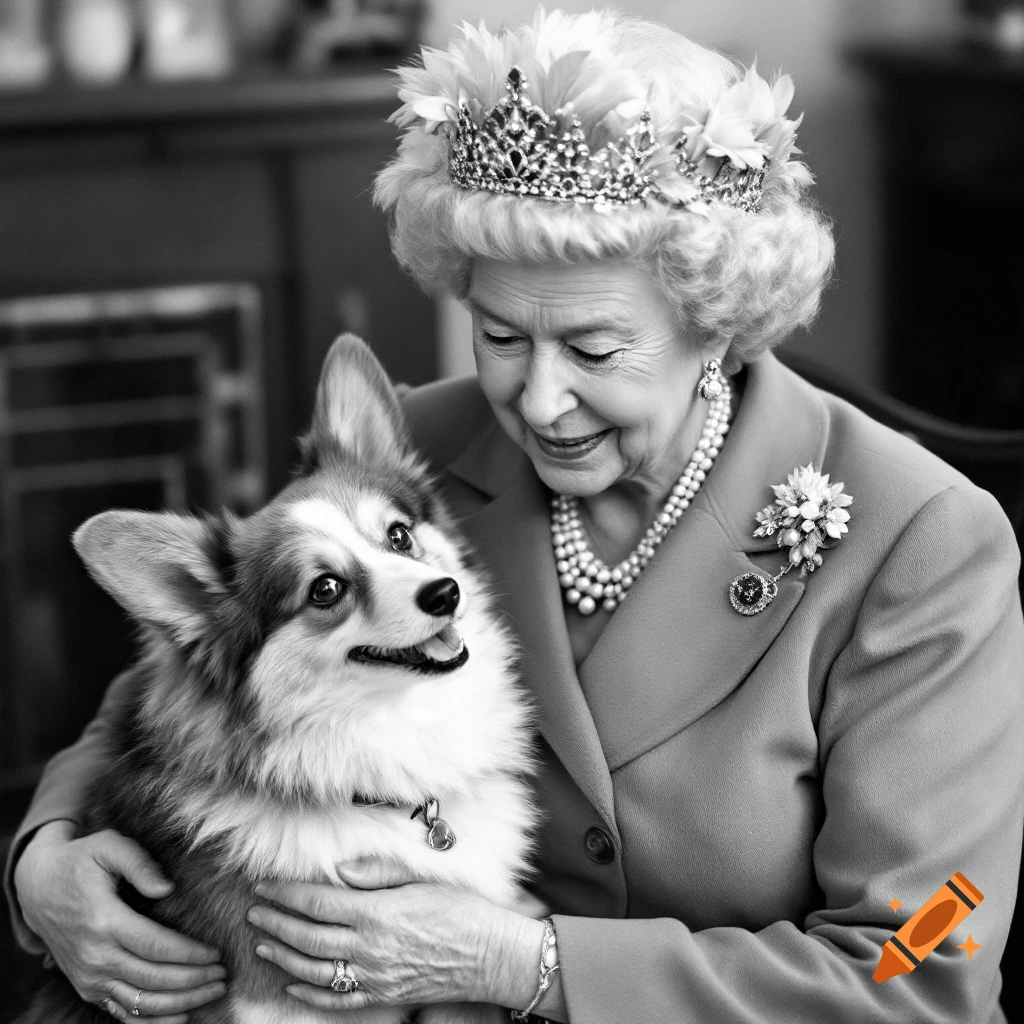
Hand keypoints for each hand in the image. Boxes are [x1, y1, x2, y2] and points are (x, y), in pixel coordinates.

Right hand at [14, 822, 227, 1021]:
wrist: (37, 889)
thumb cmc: (81, 862)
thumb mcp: (108, 847)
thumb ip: (140, 863)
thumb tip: (167, 887)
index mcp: (104, 921)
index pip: (155, 946)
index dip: (189, 954)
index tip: (216, 953)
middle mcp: (95, 956)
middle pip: (153, 978)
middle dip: (193, 980)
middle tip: (223, 974)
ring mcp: (89, 977)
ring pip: (141, 1002)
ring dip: (180, 1003)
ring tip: (213, 991)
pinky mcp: (87, 987)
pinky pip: (122, 1013)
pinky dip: (152, 1022)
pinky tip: (180, 1017)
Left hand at [248, 863, 541, 1013]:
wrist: (490, 954)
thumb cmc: (461, 909)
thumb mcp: (421, 879)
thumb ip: (377, 874)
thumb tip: (338, 872)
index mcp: (377, 912)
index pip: (317, 901)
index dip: (285, 893)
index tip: (263, 884)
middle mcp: (369, 947)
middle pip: (308, 936)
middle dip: (276, 922)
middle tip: (253, 910)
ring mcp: (374, 976)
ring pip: (314, 970)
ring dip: (284, 955)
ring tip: (263, 942)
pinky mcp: (384, 997)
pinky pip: (337, 999)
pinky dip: (309, 993)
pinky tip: (293, 983)